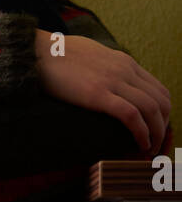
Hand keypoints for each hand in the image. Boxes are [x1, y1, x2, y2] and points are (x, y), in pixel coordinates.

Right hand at [35, 31, 170, 154]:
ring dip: (156, 134)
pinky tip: (140, 144)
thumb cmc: (58, 57)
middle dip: (163, 127)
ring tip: (148, 150)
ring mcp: (113, 81)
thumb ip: (105, 70)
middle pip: (161, 101)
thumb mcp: (92, 57)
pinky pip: (131, 115)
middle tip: (155, 146)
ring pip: (152, 109)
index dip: (163, 115)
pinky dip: (142, 133)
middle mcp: (125, 70)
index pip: (159, 90)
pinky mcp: (98, 94)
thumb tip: (105, 85)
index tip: (155, 132)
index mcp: (125, 63)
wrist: (38, 51)